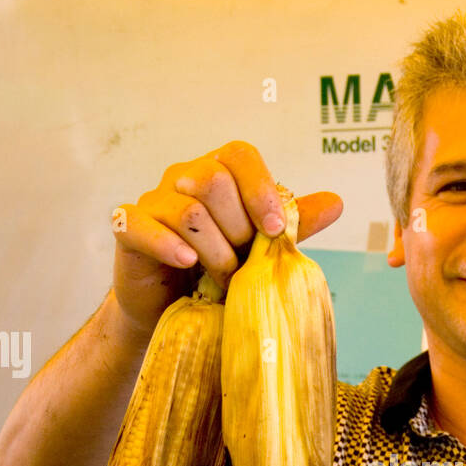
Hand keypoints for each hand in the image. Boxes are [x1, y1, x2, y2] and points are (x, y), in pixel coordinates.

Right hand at [110, 139, 342, 334]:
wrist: (172, 309)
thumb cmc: (220, 273)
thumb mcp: (262, 248)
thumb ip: (293, 224)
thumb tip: (337, 202)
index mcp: (218, 172)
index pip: (240, 155)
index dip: (260, 189)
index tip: (276, 229)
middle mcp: (182, 178)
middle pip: (213, 180)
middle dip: (238, 229)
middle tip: (243, 264)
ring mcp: (153, 201)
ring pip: (188, 211)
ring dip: (214, 252)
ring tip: (222, 280)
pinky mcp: (129, 228)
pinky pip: (145, 227)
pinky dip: (170, 247)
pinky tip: (187, 263)